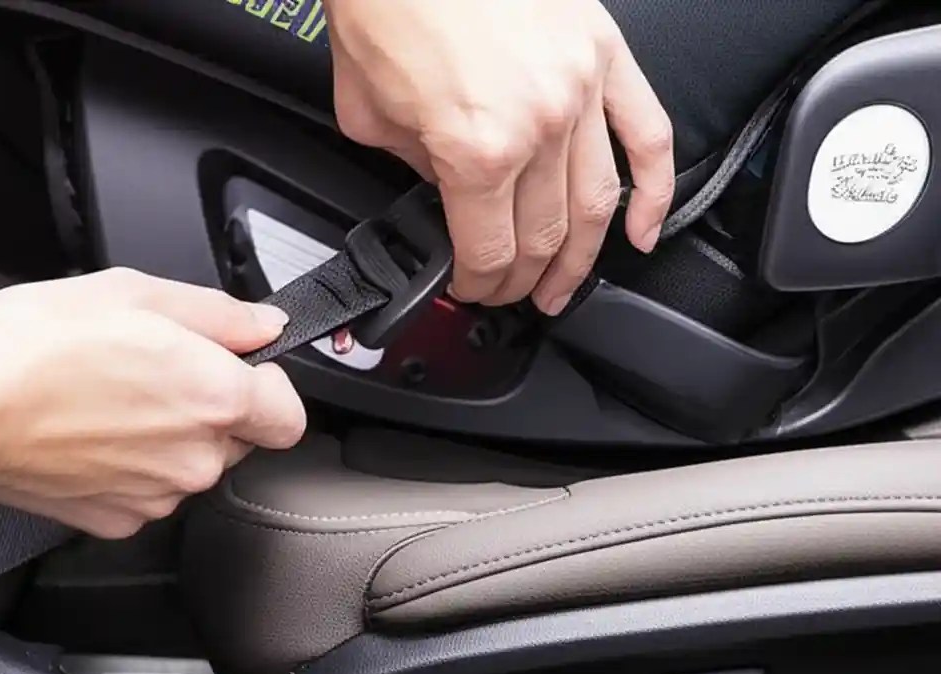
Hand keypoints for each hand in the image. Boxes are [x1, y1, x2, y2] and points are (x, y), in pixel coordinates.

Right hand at [0, 268, 305, 538]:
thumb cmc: (33, 344)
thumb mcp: (134, 292)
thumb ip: (218, 313)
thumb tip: (264, 325)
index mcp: (214, 396)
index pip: (289, 413)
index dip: (267, 383)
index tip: (235, 365)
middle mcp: (195, 457)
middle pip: (239, 439)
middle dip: (212, 408)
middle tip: (154, 371)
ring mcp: (157, 496)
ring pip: (191, 467)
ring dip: (170, 438)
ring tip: (111, 399)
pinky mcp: (116, 520)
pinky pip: (149, 493)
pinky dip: (132, 469)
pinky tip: (90, 433)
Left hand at [327, 0, 674, 312]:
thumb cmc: (387, 2)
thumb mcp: (367, 111)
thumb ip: (411, 168)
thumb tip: (442, 195)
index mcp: (475, 147)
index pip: (489, 250)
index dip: (481, 284)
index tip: (474, 288)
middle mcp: (538, 125)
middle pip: (545, 237)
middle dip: (526, 281)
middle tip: (516, 294)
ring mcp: (581, 91)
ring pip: (599, 203)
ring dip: (585, 258)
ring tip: (570, 284)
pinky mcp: (605, 55)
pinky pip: (649, 137)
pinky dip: (656, 194)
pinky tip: (644, 232)